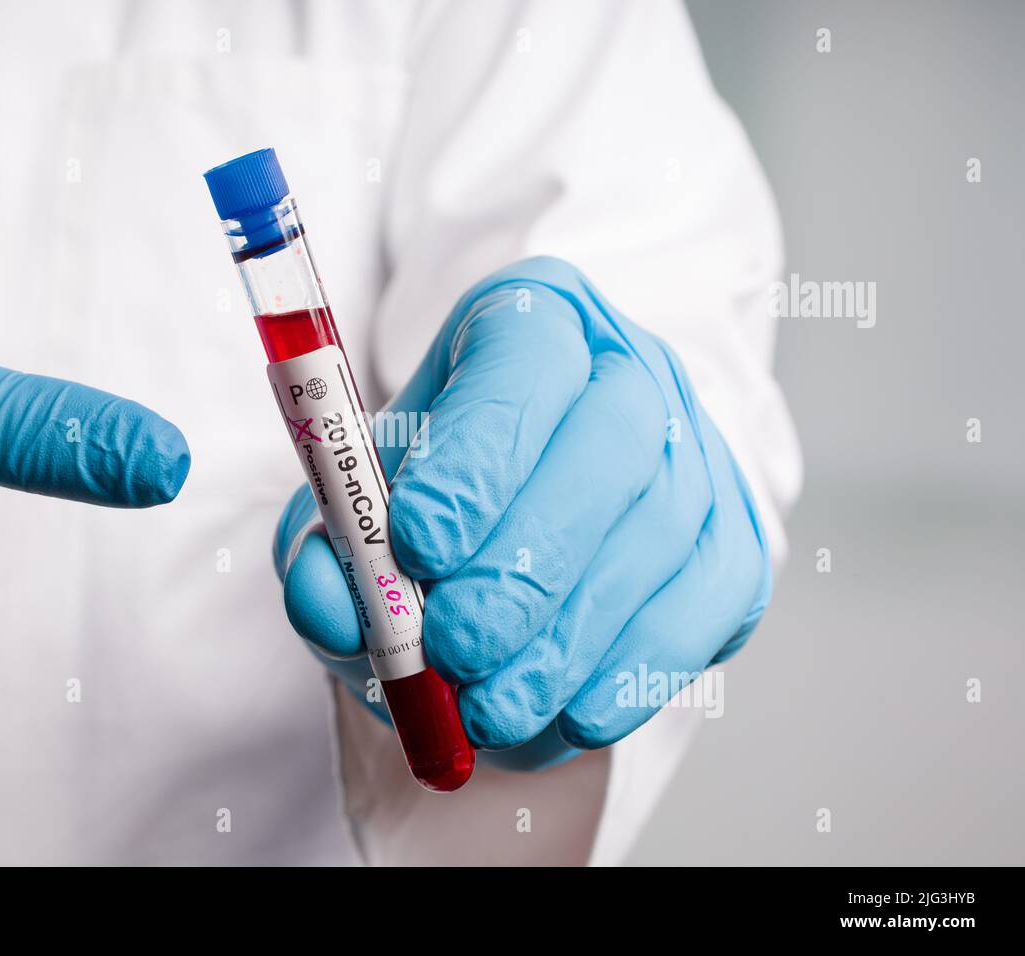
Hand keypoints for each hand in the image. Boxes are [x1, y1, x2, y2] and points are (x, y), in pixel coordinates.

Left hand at [274, 257, 769, 767]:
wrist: (508, 544)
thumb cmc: (431, 508)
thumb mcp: (353, 515)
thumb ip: (328, 551)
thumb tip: (328, 600)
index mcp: (533, 324)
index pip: (524, 358)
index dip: (477, 451)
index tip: (418, 543)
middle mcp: (631, 372)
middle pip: (609, 447)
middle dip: (527, 561)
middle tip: (455, 645)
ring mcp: (697, 459)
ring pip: (656, 541)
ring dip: (567, 641)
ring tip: (487, 707)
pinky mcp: (731, 548)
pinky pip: (702, 612)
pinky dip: (631, 675)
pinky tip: (567, 714)